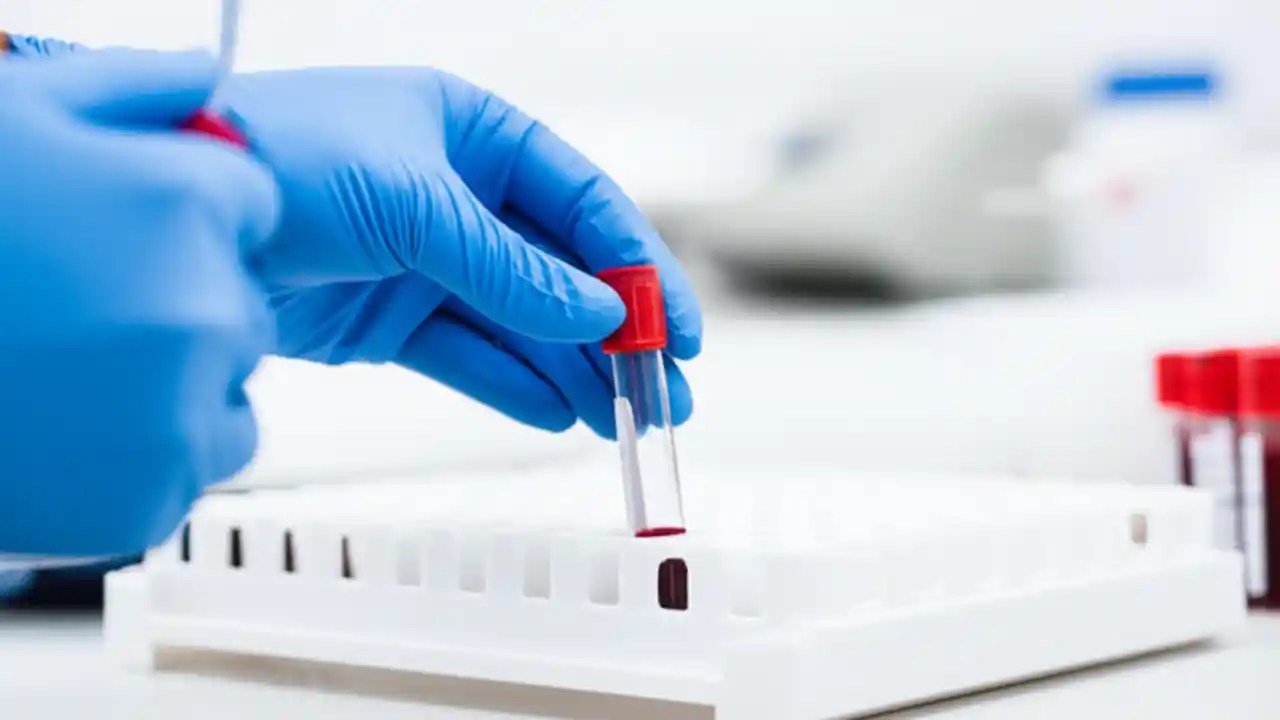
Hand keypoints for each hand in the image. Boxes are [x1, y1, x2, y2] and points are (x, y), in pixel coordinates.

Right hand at [0, 49, 279, 556]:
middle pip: (244, 299)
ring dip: (174, 378)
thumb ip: (132, 85)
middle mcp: (203, 308)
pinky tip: (60, 426)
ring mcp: (177, 413)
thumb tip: (207, 78)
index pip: (252, 207)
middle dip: (180, 297)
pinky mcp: (147, 502)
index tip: (116, 234)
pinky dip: (148, 451)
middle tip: (70, 306)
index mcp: (181, 201)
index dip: (183, 216)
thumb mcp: (12, 114)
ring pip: (229, 383)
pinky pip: (197, 459)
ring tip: (59, 367)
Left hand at [224, 68, 700, 437]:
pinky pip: (468, 356)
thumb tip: (598, 312)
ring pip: (520, 324)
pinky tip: (557, 413)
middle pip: (559, 272)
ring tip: (625, 418)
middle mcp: (455, 196)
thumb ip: (512, 269)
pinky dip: (511, 386)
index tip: (675, 323)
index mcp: (473, 134)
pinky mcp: (386, 321)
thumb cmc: (283, 158)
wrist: (175, 215)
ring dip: (574, 370)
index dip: (637, 264)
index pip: (581, 201)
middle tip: (663, 390)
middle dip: (615, 334)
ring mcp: (423, 262)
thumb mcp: (418, 203)